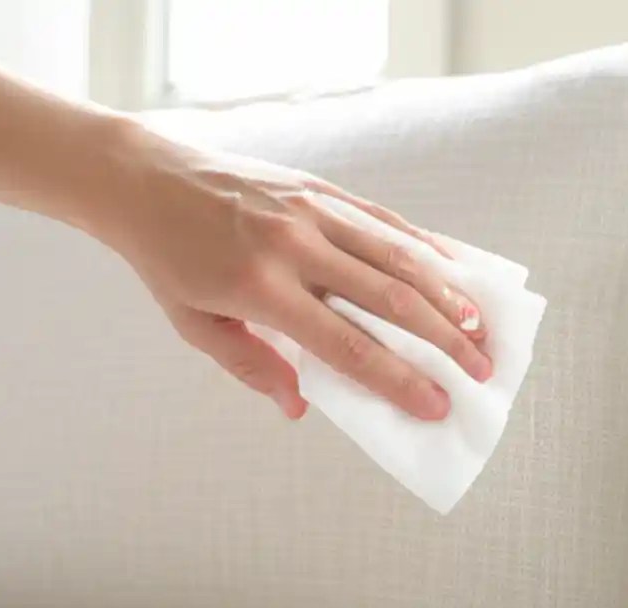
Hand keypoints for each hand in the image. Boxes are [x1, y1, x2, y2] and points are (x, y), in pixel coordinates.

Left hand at [83, 121, 489, 419]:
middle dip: (444, 341)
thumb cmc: (168, 260)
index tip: (435, 406)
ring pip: (400, 255)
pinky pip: (386, 220)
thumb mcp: (194, 324)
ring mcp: (313, 210)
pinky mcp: (322, 188)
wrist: (146, 179)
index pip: (346, 344)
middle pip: (390, 299)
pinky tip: (456, 271)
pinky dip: (427, 247)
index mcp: (261, 288)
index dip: (398, 379)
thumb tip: (300, 407)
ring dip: (448, 294)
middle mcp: (296, 245)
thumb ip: (250, 365)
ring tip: (481, 329)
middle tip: (481, 372)